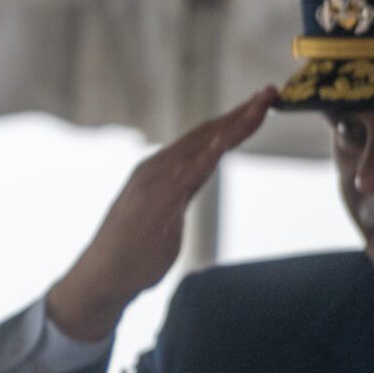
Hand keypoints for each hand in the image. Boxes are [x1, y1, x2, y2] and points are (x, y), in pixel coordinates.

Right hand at [46, 88, 277, 340]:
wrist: (102, 279)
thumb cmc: (133, 251)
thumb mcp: (167, 211)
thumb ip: (184, 187)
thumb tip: (202, 171)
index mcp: (160, 169)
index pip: (204, 137)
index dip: (234, 119)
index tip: (263, 103)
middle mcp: (156, 168)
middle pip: (206, 133)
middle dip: (241, 113)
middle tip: (272, 93)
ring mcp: (154, 183)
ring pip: (200, 146)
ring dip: (232, 125)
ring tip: (259, 107)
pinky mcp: (154, 201)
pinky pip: (185, 173)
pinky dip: (206, 154)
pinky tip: (224, 140)